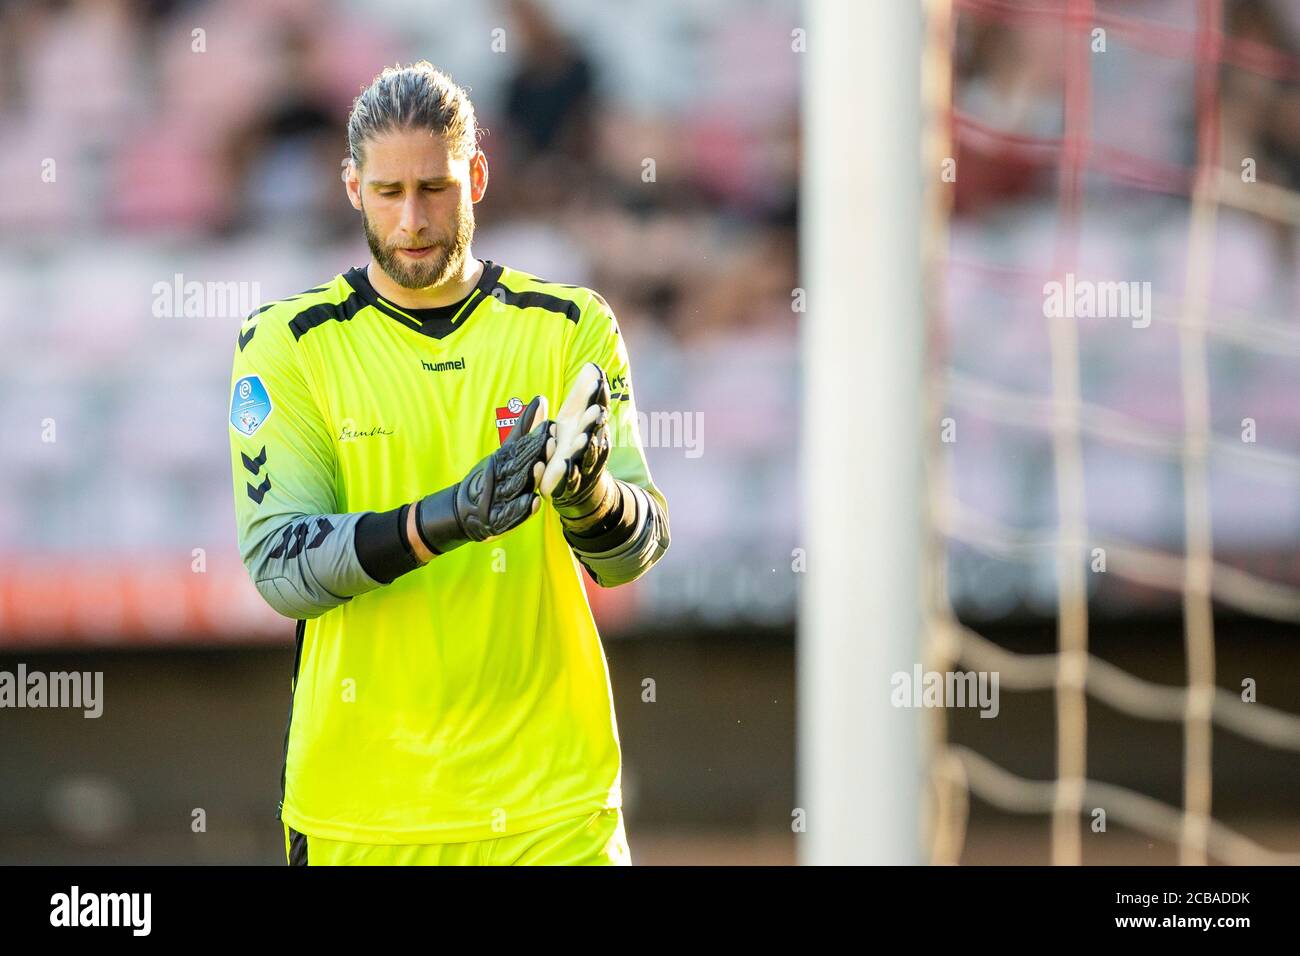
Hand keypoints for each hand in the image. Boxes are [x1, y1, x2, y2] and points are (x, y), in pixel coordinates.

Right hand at [414, 395, 550, 554]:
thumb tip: (542, 400)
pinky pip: (512, 514)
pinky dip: (523, 510)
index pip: (520, 447)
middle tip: (550, 441)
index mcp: (502, 460)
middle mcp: (500, 477)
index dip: (536, 438)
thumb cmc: (490, 477)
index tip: (552, 427)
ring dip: (528, 478)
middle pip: (519, 464)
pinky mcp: (499, 519)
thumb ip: (524, 428)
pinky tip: (535, 503)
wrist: (463, 511)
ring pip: (516, 487)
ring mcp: (499, 498)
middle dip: (534, 454)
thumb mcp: (506, 451)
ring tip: (540, 467)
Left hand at [540, 363, 615, 531]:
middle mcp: (591, 445)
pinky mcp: (569, 484)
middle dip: (593, 421)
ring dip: (585, 448)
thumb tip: (593, 365)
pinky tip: (565, 466)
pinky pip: (569, 479)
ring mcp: (581, 465)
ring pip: (585, 456)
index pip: (596, 406)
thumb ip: (582, 393)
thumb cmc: (575, 443)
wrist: (581, 487)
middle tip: (594, 410)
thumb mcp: (576, 416)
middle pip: (594, 431)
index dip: (597, 394)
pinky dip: (568, 474)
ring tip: (583, 438)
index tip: (597, 378)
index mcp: (591, 426)